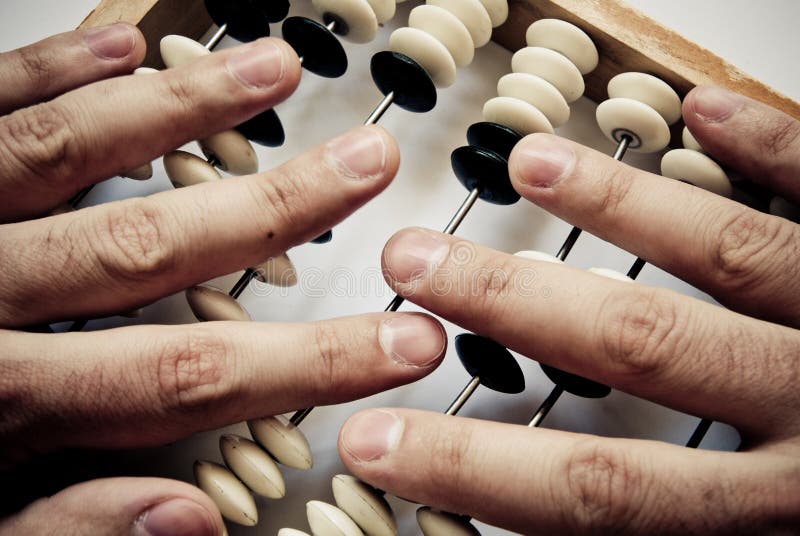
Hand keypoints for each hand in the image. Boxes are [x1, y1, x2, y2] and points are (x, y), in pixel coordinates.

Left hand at [0, 25, 446, 534]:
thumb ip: (64, 530)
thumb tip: (189, 516)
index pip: (183, 381)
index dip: (307, 365)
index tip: (399, 342)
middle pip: (146, 249)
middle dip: (272, 208)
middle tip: (364, 165)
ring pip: (64, 154)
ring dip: (179, 110)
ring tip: (273, 72)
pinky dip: (49, 74)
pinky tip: (123, 48)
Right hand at [339, 86, 799, 533]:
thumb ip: (672, 522)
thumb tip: (561, 526)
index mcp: (777, 507)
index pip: (600, 491)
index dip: (480, 468)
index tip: (382, 440)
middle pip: (639, 344)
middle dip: (511, 300)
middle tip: (416, 263)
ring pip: (728, 252)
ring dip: (618, 205)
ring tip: (531, 163)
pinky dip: (771, 151)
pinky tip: (709, 114)